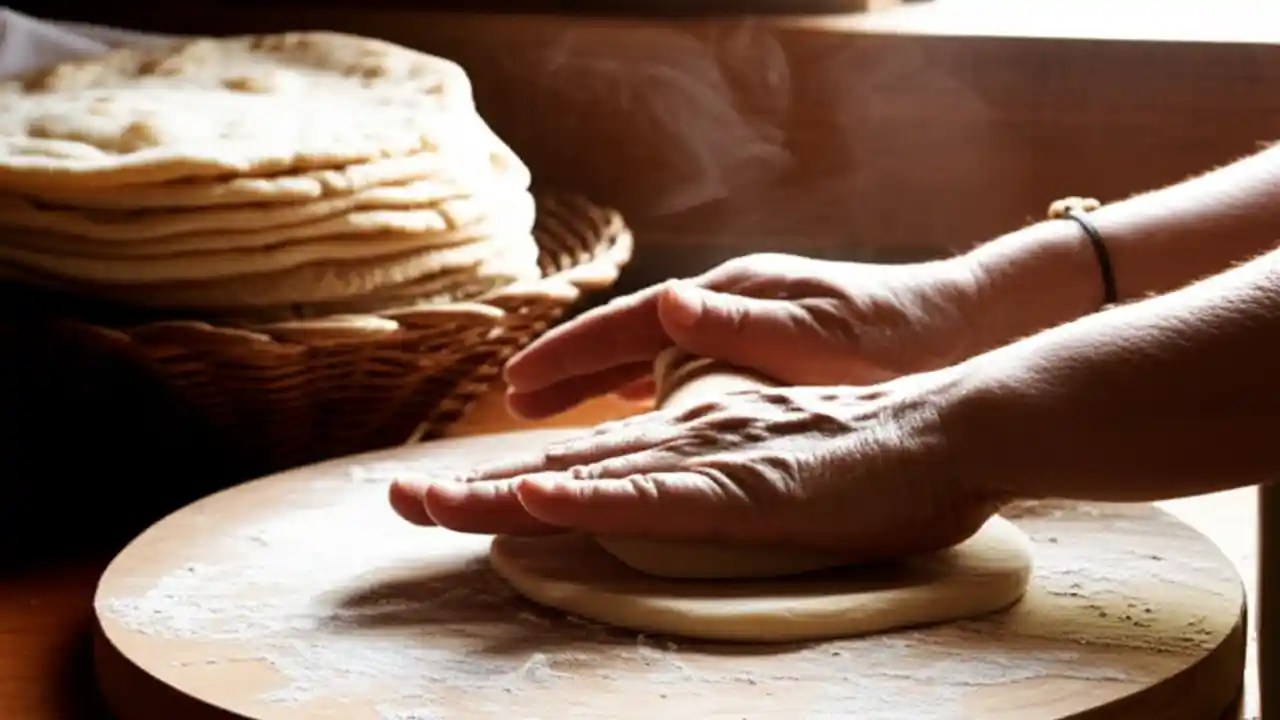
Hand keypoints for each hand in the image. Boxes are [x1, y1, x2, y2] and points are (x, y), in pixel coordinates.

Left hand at [390, 370, 999, 562]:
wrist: (952, 426)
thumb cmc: (875, 456)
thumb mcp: (778, 466)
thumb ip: (720, 475)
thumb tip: (674, 492)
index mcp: (694, 440)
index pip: (585, 461)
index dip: (510, 479)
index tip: (445, 494)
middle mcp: (689, 439)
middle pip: (565, 465)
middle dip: (476, 484)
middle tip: (396, 497)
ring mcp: (715, 459)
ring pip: (592, 477)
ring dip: (505, 490)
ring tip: (430, 500)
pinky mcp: (750, 485)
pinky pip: (660, 494)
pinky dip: (595, 496)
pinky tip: (538, 496)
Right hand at [502, 252, 987, 418]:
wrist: (958, 325)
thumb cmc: (895, 335)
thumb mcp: (821, 337)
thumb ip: (744, 325)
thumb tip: (668, 301)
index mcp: (731, 299)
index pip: (630, 326)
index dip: (570, 356)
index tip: (517, 382)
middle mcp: (726, 306)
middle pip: (627, 338)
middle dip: (569, 369)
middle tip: (514, 401)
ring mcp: (741, 325)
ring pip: (651, 354)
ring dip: (600, 380)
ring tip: (551, 409)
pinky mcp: (760, 348)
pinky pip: (683, 368)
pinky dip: (645, 386)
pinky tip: (634, 406)